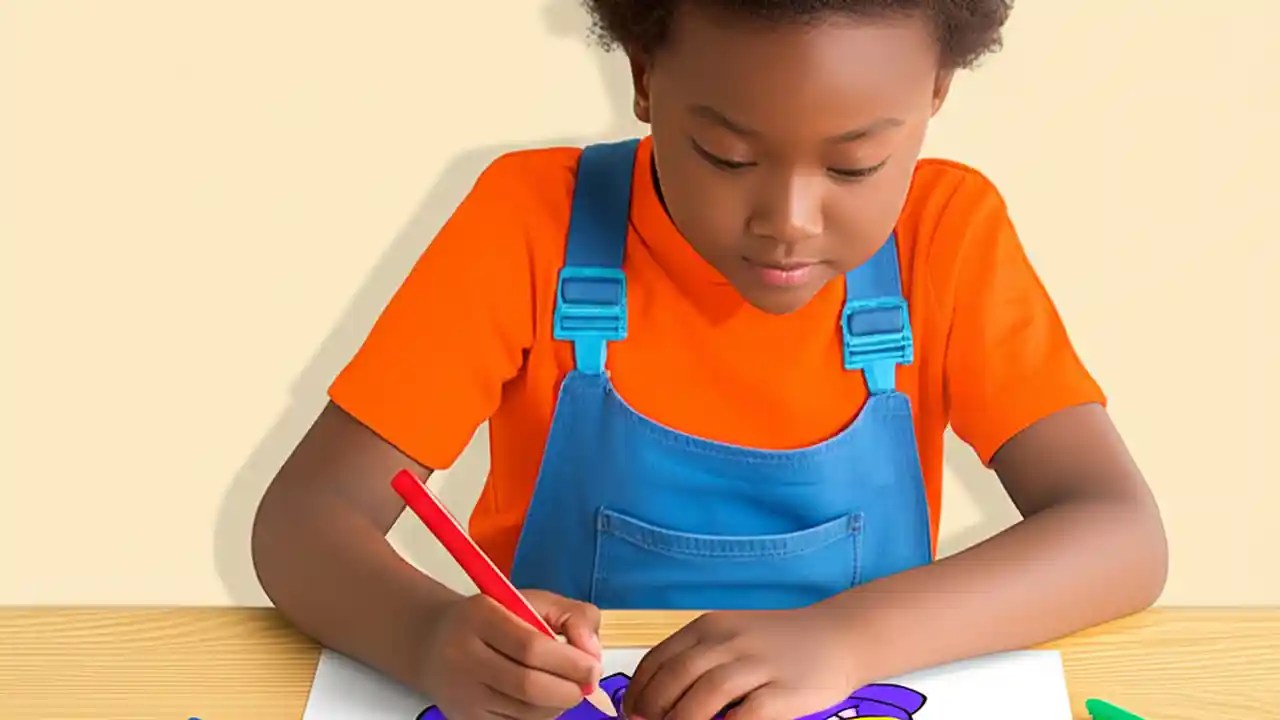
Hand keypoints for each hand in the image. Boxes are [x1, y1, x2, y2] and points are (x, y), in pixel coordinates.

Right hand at [418, 589, 604, 719]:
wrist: (432, 641)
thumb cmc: (494, 618)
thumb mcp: (532, 601)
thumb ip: (573, 616)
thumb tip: (593, 653)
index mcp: (481, 617)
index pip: (532, 647)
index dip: (570, 662)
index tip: (593, 666)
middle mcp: (465, 656)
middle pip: (528, 686)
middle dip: (569, 690)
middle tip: (586, 683)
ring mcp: (462, 693)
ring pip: (525, 712)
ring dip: (557, 704)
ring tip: (562, 687)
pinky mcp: (465, 719)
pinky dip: (539, 716)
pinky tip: (541, 699)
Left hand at [621, 606, 859, 719]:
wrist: (838, 635)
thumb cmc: (778, 644)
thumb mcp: (731, 637)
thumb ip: (696, 660)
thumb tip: (653, 700)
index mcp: (709, 627)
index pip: (659, 659)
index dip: (639, 691)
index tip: (631, 715)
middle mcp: (730, 640)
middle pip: (676, 677)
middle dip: (653, 710)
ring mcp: (758, 664)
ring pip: (705, 695)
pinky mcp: (784, 690)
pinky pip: (747, 714)